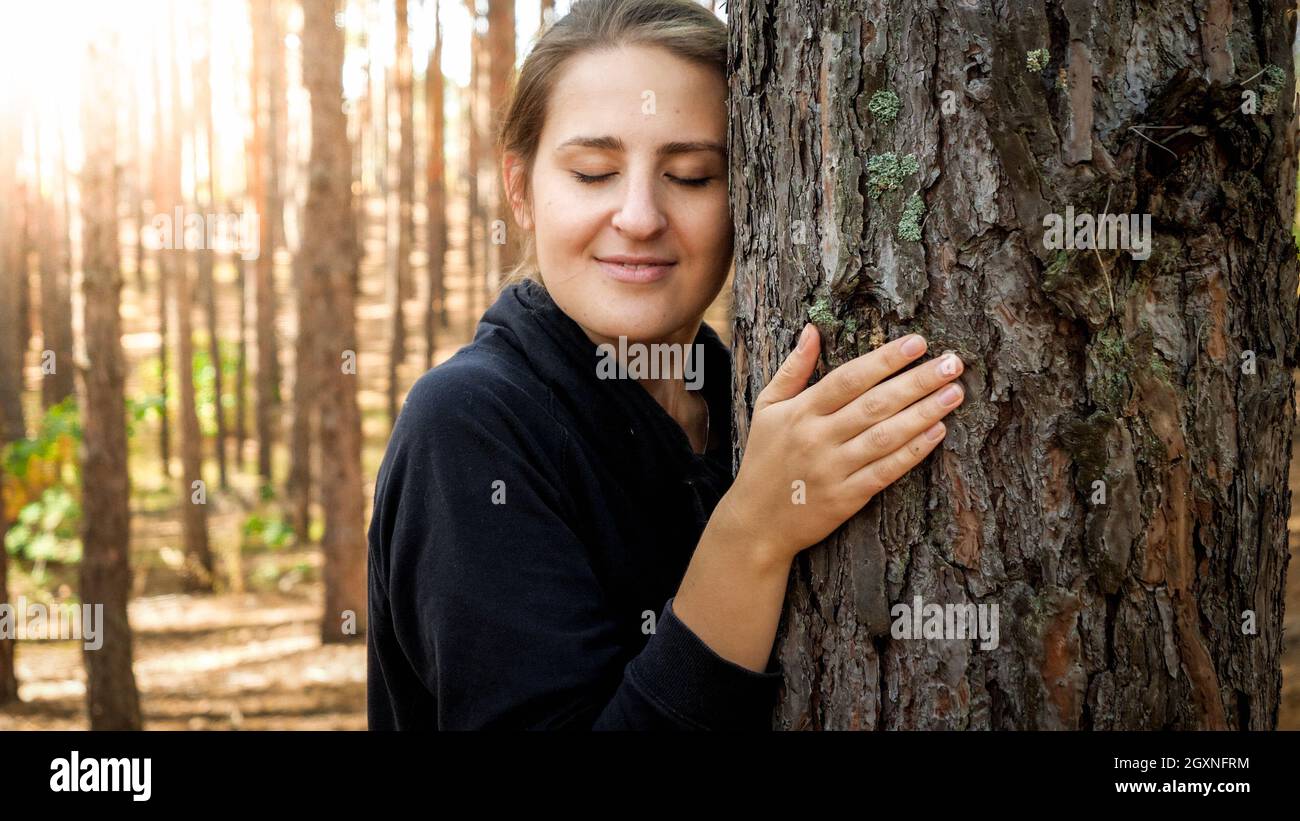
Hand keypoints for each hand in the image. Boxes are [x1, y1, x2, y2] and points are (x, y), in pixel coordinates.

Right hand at [716, 323, 963, 568]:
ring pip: (886, 436)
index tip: (917, 343)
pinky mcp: (847, 498)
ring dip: (924, 413)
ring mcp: (834, 469)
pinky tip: (937, 432)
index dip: (885, 360)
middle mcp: (818, 438)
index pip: (849, 378)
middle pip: (875, 404)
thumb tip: (812, 330)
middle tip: (952, 363)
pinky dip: (913, 451)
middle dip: (917, 381)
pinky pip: (886, 471)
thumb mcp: (767, 409)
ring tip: (954, 393)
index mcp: (800, 412)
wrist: (756, 522)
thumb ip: (792, 369)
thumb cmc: (764, 459)